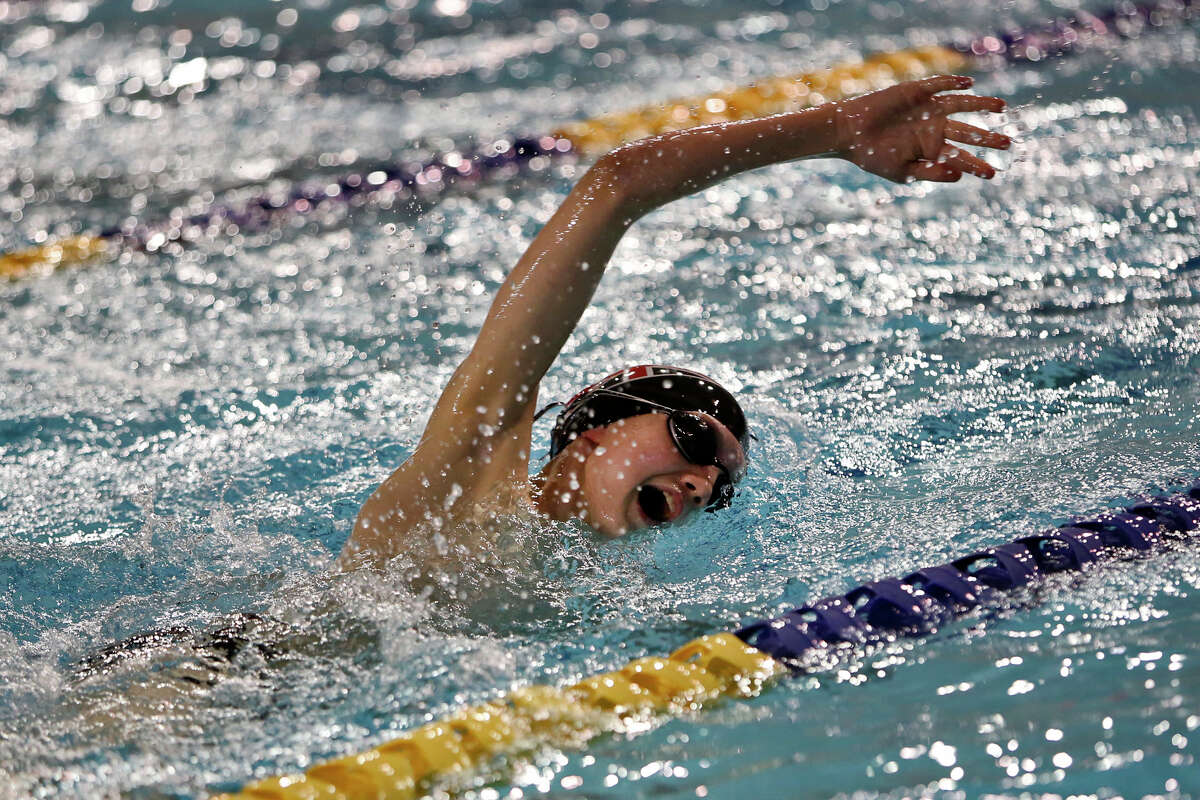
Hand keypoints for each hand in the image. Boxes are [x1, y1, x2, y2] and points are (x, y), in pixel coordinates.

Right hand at [834, 75, 1009, 182]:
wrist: (850, 133)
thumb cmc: (874, 156)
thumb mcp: (903, 171)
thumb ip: (932, 172)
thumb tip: (959, 176)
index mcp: (932, 150)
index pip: (960, 157)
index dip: (976, 166)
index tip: (992, 175)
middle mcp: (935, 129)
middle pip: (968, 132)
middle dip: (987, 139)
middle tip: (1007, 144)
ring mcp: (928, 109)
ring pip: (962, 106)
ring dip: (982, 106)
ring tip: (1002, 107)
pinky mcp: (917, 92)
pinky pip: (940, 85)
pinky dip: (953, 83)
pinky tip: (969, 85)